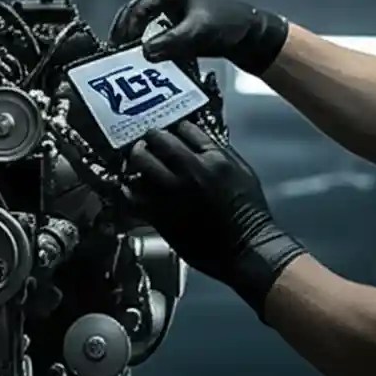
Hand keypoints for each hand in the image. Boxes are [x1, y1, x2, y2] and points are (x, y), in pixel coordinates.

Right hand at [110, 0, 288, 75]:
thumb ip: (171, 42)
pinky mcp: (171, 26)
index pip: (140, 7)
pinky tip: (137, 58)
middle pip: (134, 13)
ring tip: (121, 57)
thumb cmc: (228, 24)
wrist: (247, 36)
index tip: (121, 46)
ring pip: (139, 24)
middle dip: (123, 33)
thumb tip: (145, 53)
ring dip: (131, 40)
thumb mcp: (198, 32)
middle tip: (114, 53)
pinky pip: (150, 35)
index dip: (128, 27)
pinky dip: (142, 46)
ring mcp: (168, 12)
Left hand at [124, 122, 305, 317]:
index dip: (175, 128)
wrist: (245, 247)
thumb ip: (219, 153)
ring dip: (135, 159)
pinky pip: (132, 197)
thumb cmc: (249, 211)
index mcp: (215, 158)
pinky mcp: (160, 215)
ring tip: (135, 161)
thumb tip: (197, 142)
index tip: (170, 132)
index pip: (185, 129)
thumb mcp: (242, 172)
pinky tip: (128, 187)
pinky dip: (126, 189)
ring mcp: (172, 193)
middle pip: (158, 141)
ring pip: (141, 164)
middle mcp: (190, 171)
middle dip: (149, 138)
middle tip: (146, 142)